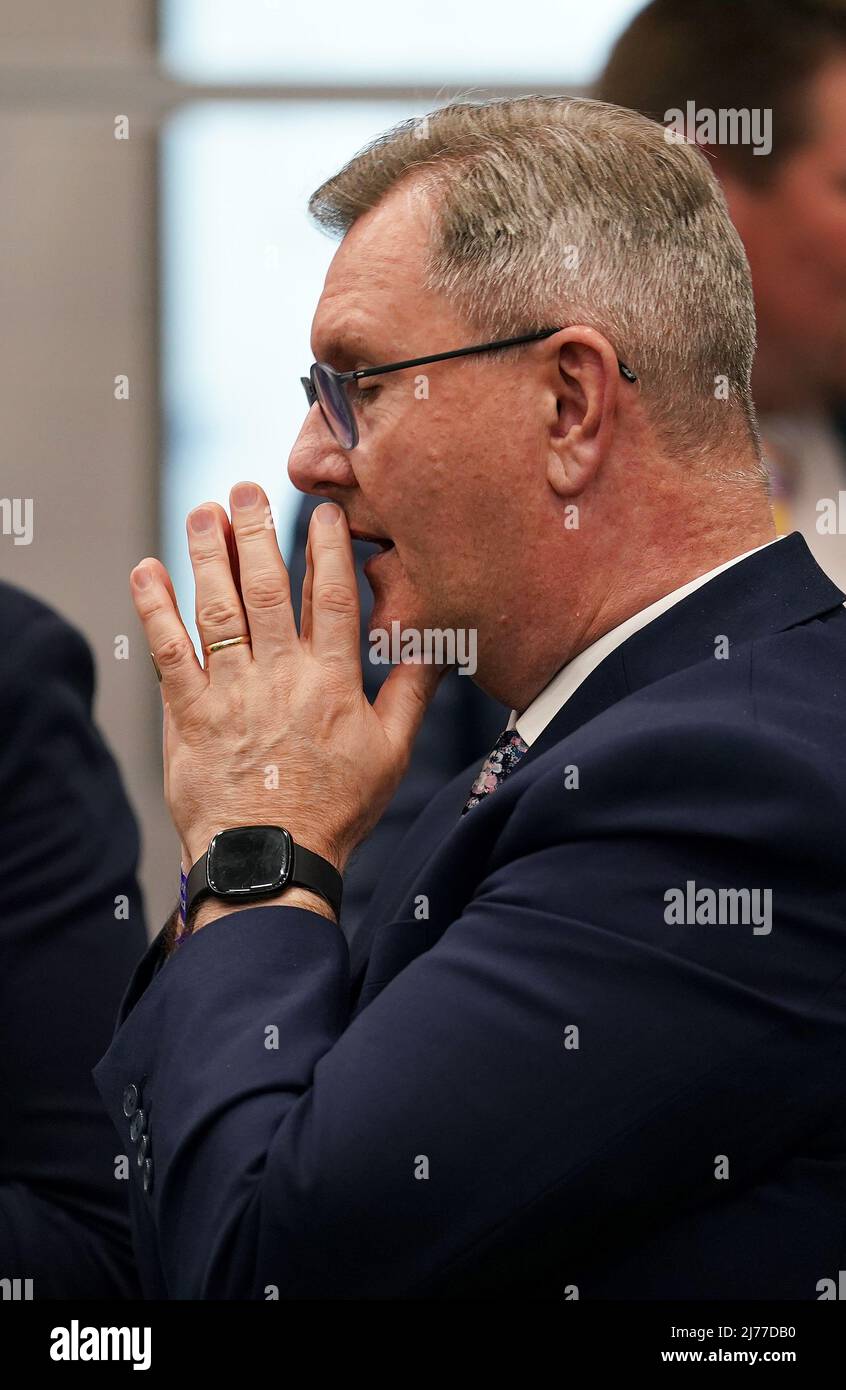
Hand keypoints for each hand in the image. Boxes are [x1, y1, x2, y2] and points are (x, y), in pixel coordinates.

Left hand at [131, 484, 443, 892]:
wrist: (272, 860)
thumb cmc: (335, 811)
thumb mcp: (391, 754)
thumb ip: (411, 693)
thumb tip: (435, 645)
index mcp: (333, 682)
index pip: (333, 599)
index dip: (327, 549)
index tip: (323, 512)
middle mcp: (282, 677)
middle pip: (268, 589)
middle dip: (258, 531)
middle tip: (247, 488)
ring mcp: (232, 693)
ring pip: (219, 609)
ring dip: (209, 554)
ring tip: (203, 511)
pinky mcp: (190, 715)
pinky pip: (170, 652)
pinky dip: (156, 608)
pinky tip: (147, 570)